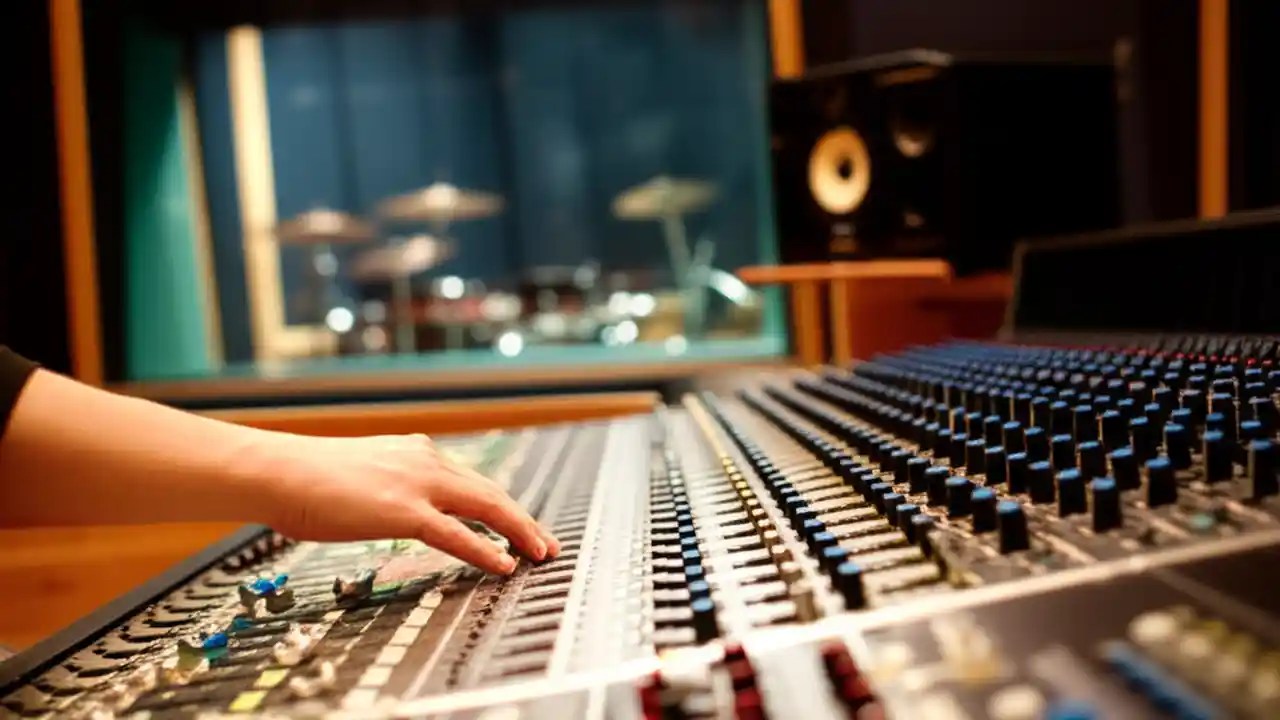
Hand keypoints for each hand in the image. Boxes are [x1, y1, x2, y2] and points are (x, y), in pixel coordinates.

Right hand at [258, 433, 558, 573]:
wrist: (277, 470)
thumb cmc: (305, 478)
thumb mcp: (362, 475)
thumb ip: (390, 487)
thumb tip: (395, 508)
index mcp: (416, 451)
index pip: (472, 480)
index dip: (501, 504)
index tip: (519, 523)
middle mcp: (425, 460)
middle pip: (491, 491)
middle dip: (522, 519)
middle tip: (546, 544)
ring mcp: (417, 484)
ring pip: (486, 506)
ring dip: (517, 531)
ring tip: (539, 553)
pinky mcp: (404, 510)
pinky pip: (457, 534)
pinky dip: (485, 549)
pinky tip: (505, 564)